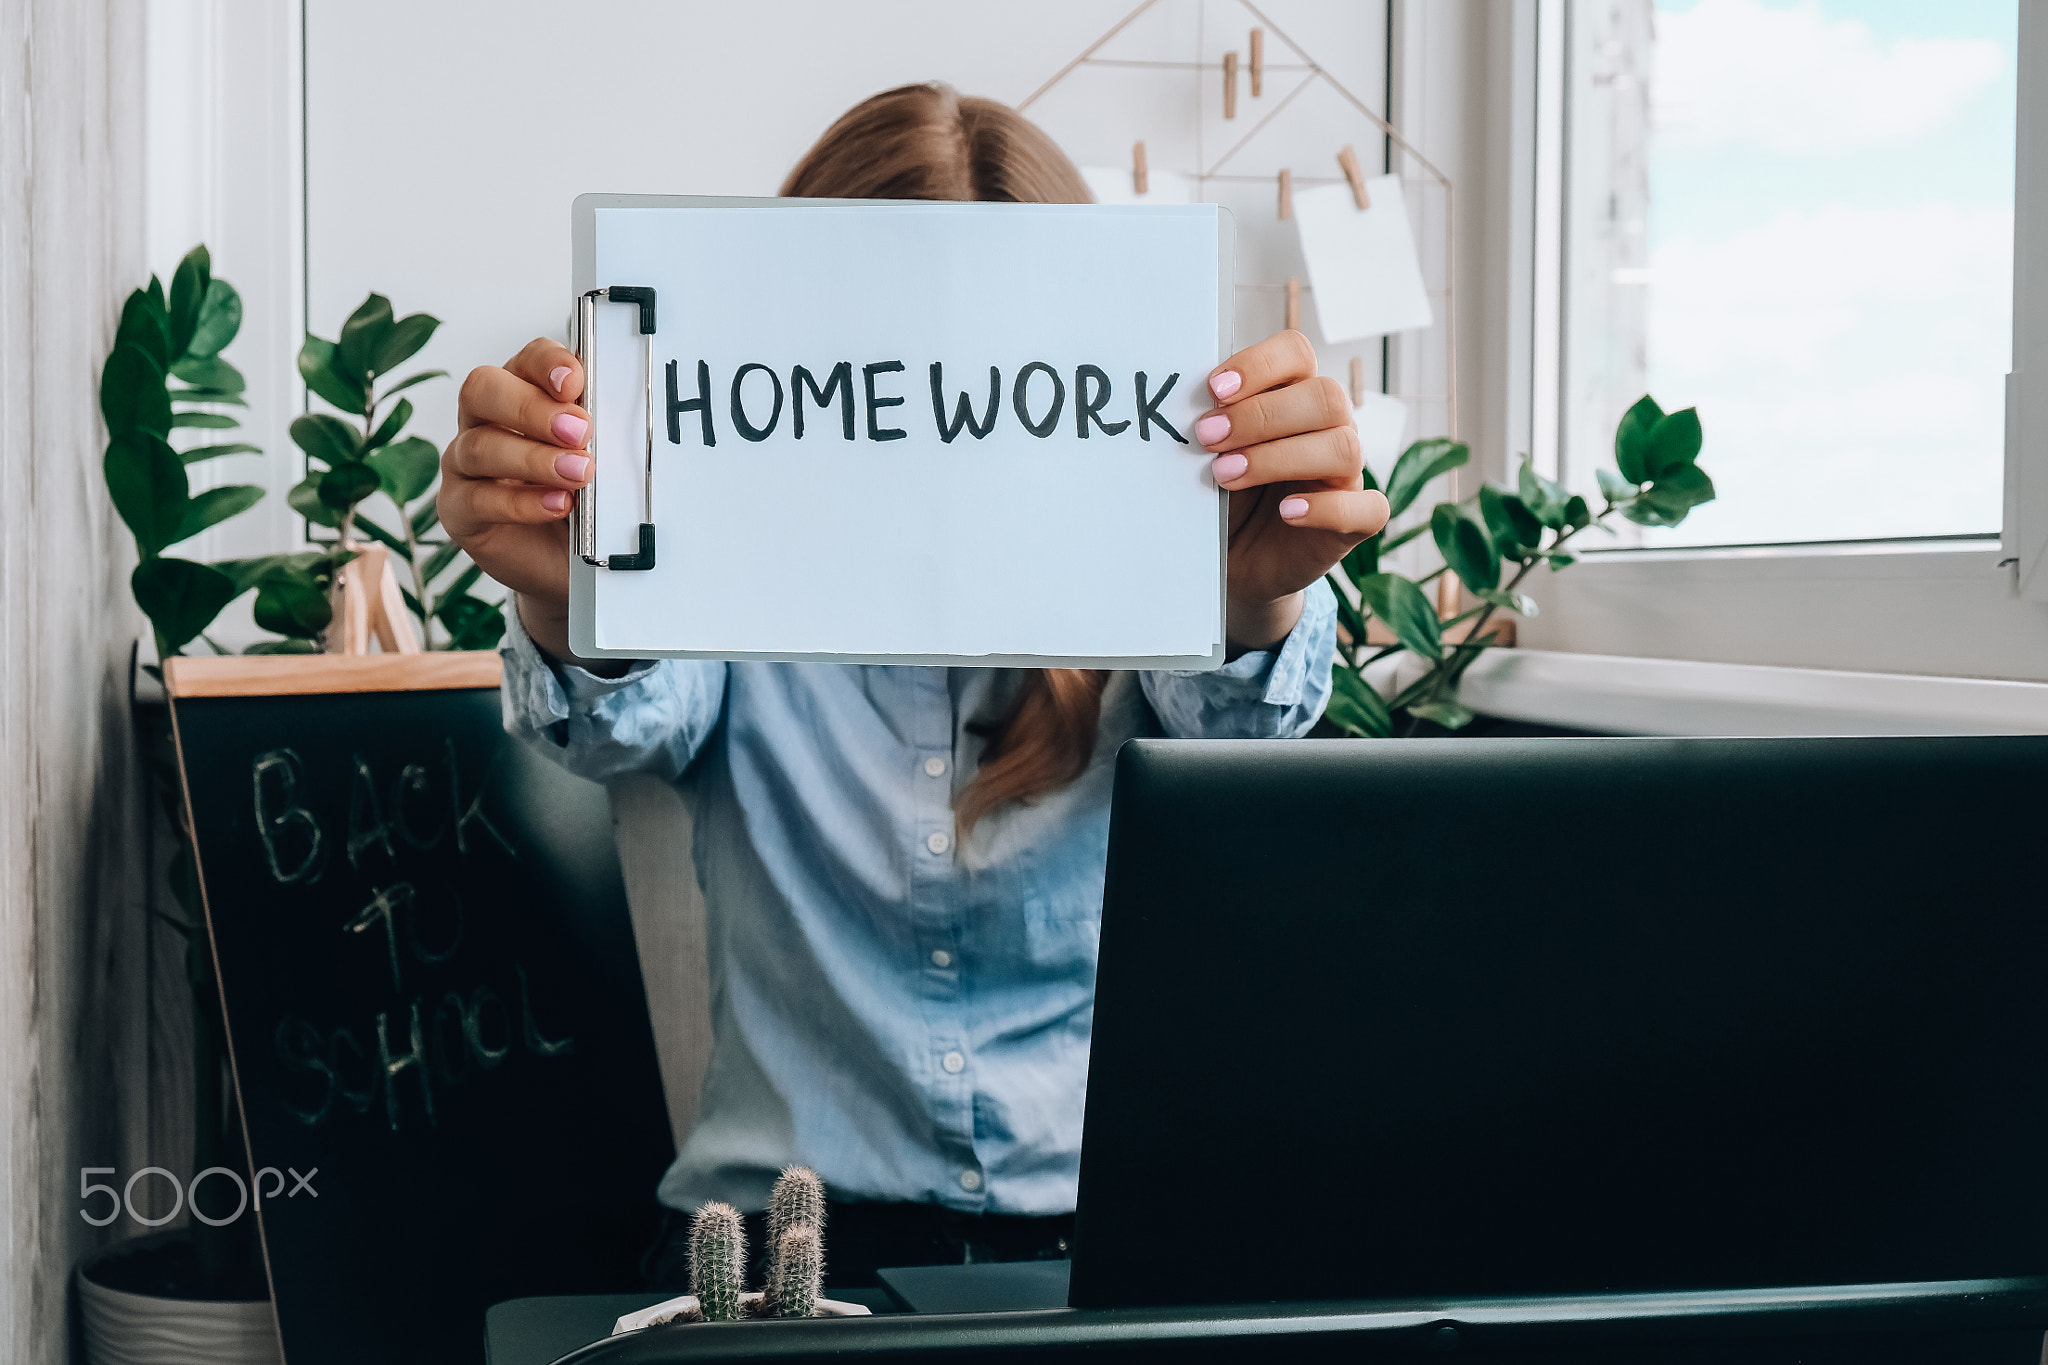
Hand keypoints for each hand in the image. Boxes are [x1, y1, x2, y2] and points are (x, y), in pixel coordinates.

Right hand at [440, 339, 592, 659]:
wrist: (571, 564)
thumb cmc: (587, 501)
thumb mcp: (603, 461)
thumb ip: (603, 433)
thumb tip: (623, 415)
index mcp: (524, 393)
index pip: (527, 360)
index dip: (548, 364)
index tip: (575, 381)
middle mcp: (486, 421)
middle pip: (483, 389)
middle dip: (532, 408)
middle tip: (579, 432)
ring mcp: (466, 464)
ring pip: (479, 446)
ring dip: (533, 458)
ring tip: (579, 473)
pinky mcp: (459, 510)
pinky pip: (476, 499)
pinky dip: (519, 502)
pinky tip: (556, 505)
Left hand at [1198, 331, 1389, 653]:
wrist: (1232, 560)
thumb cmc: (1220, 496)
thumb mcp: (1205, 457)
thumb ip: (1207, 426)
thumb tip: (1177, 405)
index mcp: (1294, 394)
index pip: (1296, 354)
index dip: (1259, 365)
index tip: (1214, 390)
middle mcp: (1328, 427)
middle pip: (1324, 396)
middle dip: (1260, 416)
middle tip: (1208, 437)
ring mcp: (1345, 475)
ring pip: (1343, 447)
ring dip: (1279, 458)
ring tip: (1225, 476)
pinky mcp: (1355, 523)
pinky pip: (1368, 509)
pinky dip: (1327, 508)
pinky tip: (1286, 511)